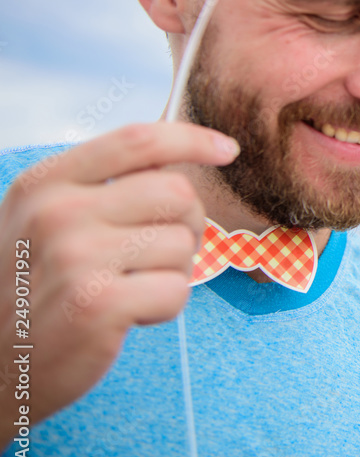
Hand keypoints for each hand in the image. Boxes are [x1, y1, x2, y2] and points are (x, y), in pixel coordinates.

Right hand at [0, 122, 239, 446]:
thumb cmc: (35, 290)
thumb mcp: (45, 221)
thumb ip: (100, 186)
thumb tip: (180, 157)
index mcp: (45, 183)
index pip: (137, 140)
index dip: (192, 139)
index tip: (226, 149)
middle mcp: (57, 212)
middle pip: (177, 193)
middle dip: (187, 224)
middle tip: (157, 254)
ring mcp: (76, 257)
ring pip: (182, 245)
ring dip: (171, 272)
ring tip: (127, 288)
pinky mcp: (98, 304)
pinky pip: (177, 291)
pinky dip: (164, 308)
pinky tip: (125, 317)